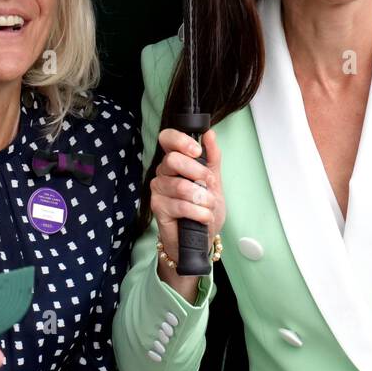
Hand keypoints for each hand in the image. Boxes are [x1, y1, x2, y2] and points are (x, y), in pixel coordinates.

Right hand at [150, 128, 225, 299]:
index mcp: (175, 161)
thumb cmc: (205, 207)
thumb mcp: (214, 180)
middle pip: (172, 160)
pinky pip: (180, 205)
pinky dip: (199, 212)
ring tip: (209, 206)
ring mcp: (158, 190)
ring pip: (179, 186)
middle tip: (209, 184)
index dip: (180, 141)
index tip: (197, 151)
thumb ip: (212, 157)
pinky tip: (204, 217)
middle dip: (197, 172)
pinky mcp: (158, 208)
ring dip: (202, 198)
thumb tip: (209, 133)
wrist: (202, 237)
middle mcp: (163, 173)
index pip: (167, 139)